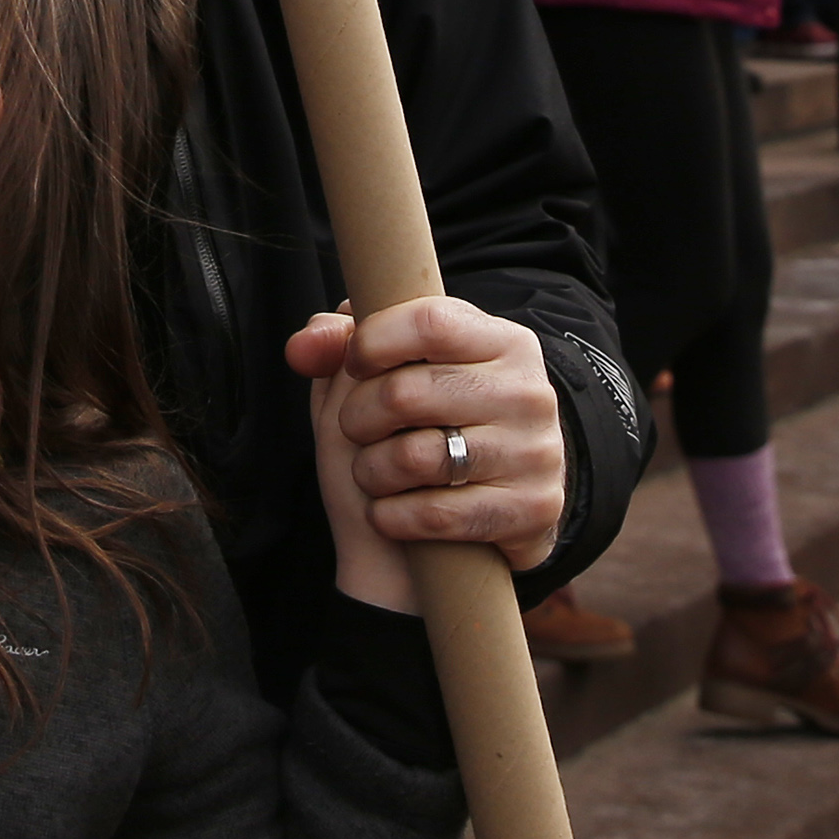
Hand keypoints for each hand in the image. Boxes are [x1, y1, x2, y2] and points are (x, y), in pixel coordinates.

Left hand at [283, 295, 565, 572]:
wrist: (500, 504)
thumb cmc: (432, 419)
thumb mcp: (395, 367)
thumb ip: (342, 341)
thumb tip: (302, 346)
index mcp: (505, 341)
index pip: (428, 322)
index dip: (373, 341)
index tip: (354, 363)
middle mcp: (530, 392)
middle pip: (409, 392)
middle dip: (360, 415)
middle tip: (355, 427)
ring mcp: (536, 454)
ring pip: (417, 457)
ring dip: (372, 469)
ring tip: (369, 471)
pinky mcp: (531, 511)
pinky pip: (437, 514)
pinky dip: (393, 515)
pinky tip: (385, 511)